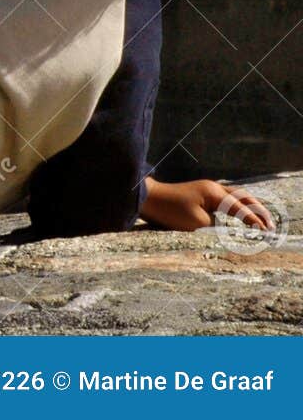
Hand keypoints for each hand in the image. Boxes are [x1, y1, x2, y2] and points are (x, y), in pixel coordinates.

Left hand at [141, 177, 274, 232]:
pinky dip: (238, 207)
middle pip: (243, 196)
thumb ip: (217, 227)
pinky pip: (226, 199)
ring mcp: (207, 189)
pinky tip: (243, 214)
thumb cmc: (170, 211)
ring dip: (250, 208)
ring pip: (236, 196)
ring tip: (262, 221)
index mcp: (214, 193)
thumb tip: (228, 228)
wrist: (148, 199)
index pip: (240, 208)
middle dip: (258, 211)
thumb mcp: (197, 224)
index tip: (265, 232)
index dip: (254, 221)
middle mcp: (213, 187)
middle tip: (270, 226)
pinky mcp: (201, 194)